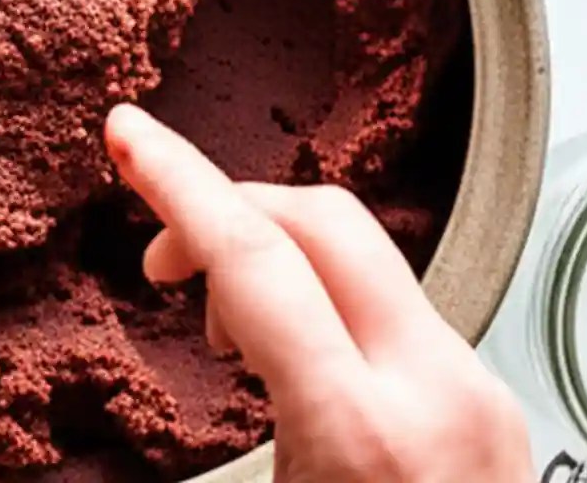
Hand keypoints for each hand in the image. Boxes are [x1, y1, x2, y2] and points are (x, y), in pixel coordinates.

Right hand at [105, 104, 531, 481]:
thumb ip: (192, 462)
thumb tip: (100, 467)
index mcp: (359, 430)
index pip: (254, 257)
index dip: (176, 183)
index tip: (130, 137)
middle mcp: (434, 389)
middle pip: (321, 222)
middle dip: (226, 213)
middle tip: (161, 263)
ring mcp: (473, 388)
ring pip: (362, 258)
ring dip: (275, 262)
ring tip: (224, 330)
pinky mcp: (486, 398)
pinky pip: (392, 306)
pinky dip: (323, 304)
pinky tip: (292, 357)